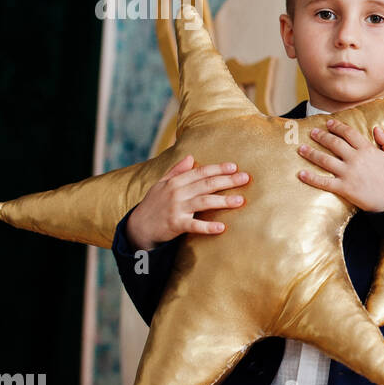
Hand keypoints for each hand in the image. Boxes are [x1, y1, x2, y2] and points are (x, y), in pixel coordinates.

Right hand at [125, 154, 249, 249]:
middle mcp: (177, 192)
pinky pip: (194, 225)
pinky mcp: (175, 224)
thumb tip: (190, 157)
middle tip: (246, 178)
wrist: (137, 227)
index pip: (200, 172)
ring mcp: (176, 208)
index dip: (218, 169)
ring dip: (223, 201)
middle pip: (206, 184)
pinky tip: (222, 227)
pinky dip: (208, 227)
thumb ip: (176, 170)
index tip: (234, 167)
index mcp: (175, 181)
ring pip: (203, 202)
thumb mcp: (161, 184)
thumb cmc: (153, 204)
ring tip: (240, 201)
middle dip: (227, 180)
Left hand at [296, 118, 383, 212]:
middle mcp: (355, 159)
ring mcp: (348, 174)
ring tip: (301, 148)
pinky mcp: (344, 188)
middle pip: (334, 143)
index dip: (337, 126)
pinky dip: (311, 178)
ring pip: (325, 160)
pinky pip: (324, 182)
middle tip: (312, 133)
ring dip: (311, 153)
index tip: (328, 123)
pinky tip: (301, 174)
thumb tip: (376, 128)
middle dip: (321, 137)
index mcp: (367, 150)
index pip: (349, 133)